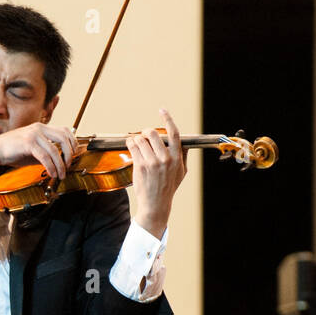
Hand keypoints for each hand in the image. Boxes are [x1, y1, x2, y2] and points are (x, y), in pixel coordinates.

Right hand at [0, 122, 78, 179]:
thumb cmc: (12, 150)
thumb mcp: (32, 150)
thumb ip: (46, 153)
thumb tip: (59, 162)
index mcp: (41, 127)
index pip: (64, 130)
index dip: (72, 142)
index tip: (74, 154)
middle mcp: (39, 128)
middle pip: (64, 137)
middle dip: (69, 153)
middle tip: (68, 165)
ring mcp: (33, 134)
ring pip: (55, 150)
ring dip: (60, 165)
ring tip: (60, 174)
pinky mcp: (28, 143)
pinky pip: (45, 156)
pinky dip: (51, 166)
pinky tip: (52, 173)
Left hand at [128, 107, 186, 237]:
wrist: (156, 204)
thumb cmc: (169, 187)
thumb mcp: (182, 172)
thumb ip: (183, 156)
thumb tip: (185, 143)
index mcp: (177, 157)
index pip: (174, 133)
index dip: (168, 119)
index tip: (162, 110)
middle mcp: (165, 158)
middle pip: (153, 133)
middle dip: (146, 132)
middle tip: (144, 136)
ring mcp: (152, 162)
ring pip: (141, 139)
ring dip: (137, 138)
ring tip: (136, 143)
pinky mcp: (141, 166)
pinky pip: (133, 147)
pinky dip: (130, 143)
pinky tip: (130, 145)